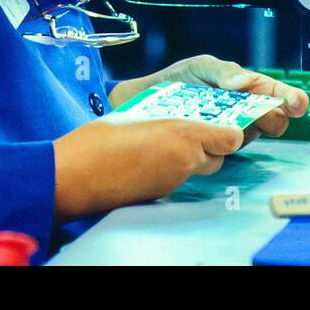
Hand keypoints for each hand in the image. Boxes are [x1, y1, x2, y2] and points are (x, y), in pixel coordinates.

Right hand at [53, 118, 244, 219]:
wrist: (78, 174)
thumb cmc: (102, 137)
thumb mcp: (139, 112)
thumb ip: (167, 118)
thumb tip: (178, 121)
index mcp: (184, 135)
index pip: (231, 139)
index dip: (228, 133)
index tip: (221, 126)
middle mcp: (185, 161)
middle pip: (216, 158)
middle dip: (208, 146)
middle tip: (187, 133)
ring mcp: (172, 182)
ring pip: (195, 169)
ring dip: (186, 158)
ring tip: (160, 143)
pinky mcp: (159, 196)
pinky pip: (174, 179)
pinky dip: (167, 170)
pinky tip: (146, 159)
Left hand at [110, 54, 307, 146]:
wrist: (146, 100)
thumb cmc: (178, 79)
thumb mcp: (201, 67)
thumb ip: (224, 72)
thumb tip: (245, 82)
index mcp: (246, 88)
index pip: (276, 94)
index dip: (291, 99)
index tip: (298, 104)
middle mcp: (245, 112)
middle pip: (274, 120)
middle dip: (273, 117)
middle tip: (263, 114)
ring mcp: (232, 132)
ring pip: (252, 136)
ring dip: (245, 128)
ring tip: (229, 119)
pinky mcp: (215, 149)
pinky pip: (227, 150)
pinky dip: (221, 141)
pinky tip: (209, 133)